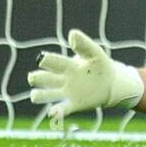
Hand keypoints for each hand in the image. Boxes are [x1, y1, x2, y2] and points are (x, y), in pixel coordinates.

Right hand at [27, 29, 141, 125]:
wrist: (112, 83)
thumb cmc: (101, 65)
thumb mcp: (94, 53)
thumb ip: (84, 44)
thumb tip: (72, 33)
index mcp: (68, 65)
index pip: (56, 63)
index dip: (48, 61)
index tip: (41, 59)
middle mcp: (64, 79)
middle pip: (48, 79)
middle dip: (39, 78)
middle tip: (33, 77)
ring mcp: (68, 92)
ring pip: (50, 94)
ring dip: (41, 95)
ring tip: (34, 95)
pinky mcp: (74, 104)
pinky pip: (63, 109)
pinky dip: (57, 112)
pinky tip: (52, 113)